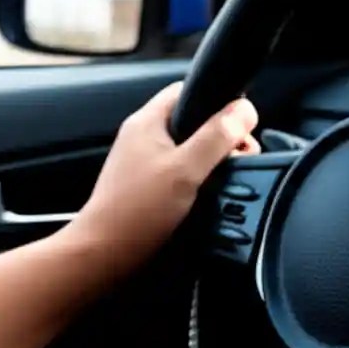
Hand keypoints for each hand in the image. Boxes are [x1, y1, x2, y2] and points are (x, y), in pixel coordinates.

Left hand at [63, 82, 258, 273]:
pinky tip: (207, 196)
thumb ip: (217, 137)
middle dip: (221, 137)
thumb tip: (244, 110)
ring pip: (188, 148)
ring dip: (211, 160)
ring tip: (226, 178)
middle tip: (238, 157)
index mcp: (148, 121)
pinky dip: (198, 180)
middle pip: (193, 121)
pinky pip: (180, 172)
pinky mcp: (146, 187)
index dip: (219, 100)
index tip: (241, 122)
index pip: (188, 90)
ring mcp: (143, 163)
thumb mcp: (186, 169)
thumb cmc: (135, 214)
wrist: (104, 258)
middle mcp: (143, 137)